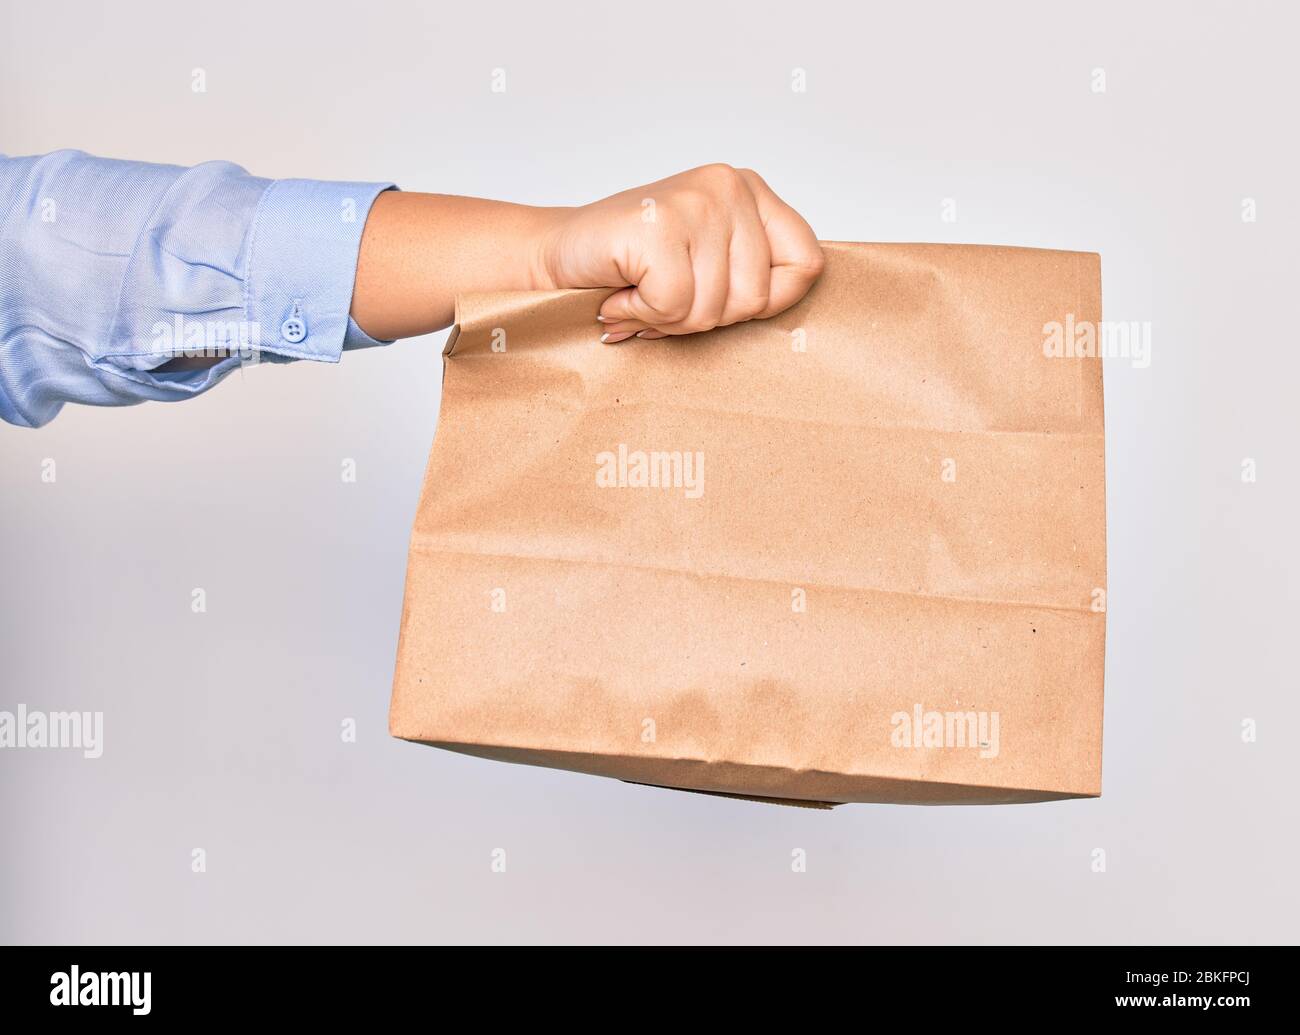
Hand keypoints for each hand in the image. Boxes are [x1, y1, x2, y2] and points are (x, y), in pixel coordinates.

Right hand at [536, 164, 823, 341]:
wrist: (555, 257)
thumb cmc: (630, 269)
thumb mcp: (710, 266)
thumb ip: (754, 275)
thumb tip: (797, 303)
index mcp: (750, 192)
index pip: (807, 264)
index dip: (767, 303)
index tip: (719, 300)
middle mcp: (729, 186)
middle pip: (757, 299)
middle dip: (705, 319)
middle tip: (663, 298)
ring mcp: (695, 201)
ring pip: (713, 308)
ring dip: (668, 319)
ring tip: (639, 293)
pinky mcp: (659, 224)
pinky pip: (674, 305)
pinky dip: (641, 315)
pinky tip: (622, 294)